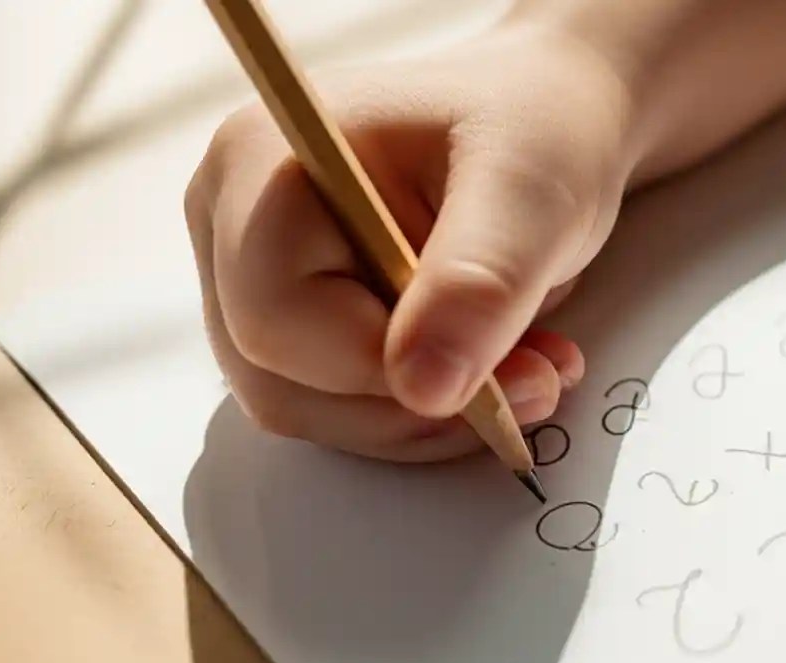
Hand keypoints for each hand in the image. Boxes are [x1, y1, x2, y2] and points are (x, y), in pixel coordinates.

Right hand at [184, 24, 632, 460]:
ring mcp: (253, 277)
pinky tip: (496, 368)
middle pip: (279, 381)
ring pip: (309, 410)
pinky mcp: (296, 322)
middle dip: (418, 403)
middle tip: (537, 376)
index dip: (381, 369)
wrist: (555, 123)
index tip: (502, 371)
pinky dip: (424, 409)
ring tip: (532, 365)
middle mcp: (230, 219)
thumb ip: (477, 282)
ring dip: (428, 416)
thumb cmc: (537, 129)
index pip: (276, 318)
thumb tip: (424, 388)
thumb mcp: (533, 190)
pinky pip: (339, 408)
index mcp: (260, 159)